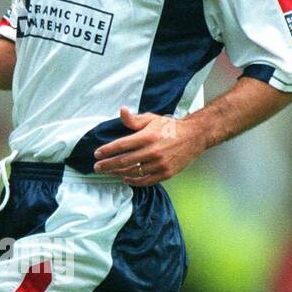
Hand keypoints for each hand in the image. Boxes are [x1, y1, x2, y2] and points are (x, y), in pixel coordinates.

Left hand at [93, 105, 207, 184]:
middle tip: (97, 167)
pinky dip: (134, 181)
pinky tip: (126, 178)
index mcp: (147, 136)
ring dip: (118, 173)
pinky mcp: (166, 173)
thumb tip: (121, 111)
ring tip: (110, 172)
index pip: (121, 145)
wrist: (194, 136)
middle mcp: (152, 151)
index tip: (96, 154)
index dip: (107, 151)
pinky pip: (146, 181)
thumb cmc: (170, 127)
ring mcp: (159, 164)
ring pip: (133, 172)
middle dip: (107, 165)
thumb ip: (134, 119)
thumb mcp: (152, 119)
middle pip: (124, 161)